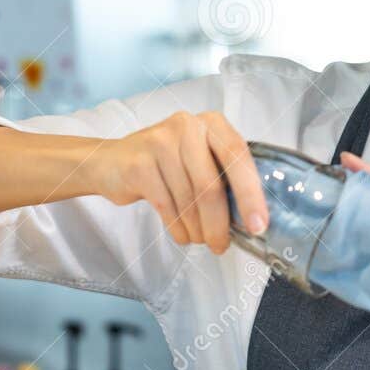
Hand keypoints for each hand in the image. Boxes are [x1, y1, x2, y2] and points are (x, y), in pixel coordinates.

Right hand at [91, 111, 267, 253]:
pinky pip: (167, 207)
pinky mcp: (139, 164)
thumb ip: (225, 177)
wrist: (111, 162)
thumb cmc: (166, 164)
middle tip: (221, 246)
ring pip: (189, 201)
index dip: (251, 194)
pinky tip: (183, 235)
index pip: (238, 156)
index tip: (258, 225)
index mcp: (212, 123)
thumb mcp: (199, 159)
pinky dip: (178, 229)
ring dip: (198, 230)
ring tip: (200, 239)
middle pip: (211, 186)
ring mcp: (160, 143)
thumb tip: (253, 219)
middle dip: (219, 224)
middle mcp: (187, 126)